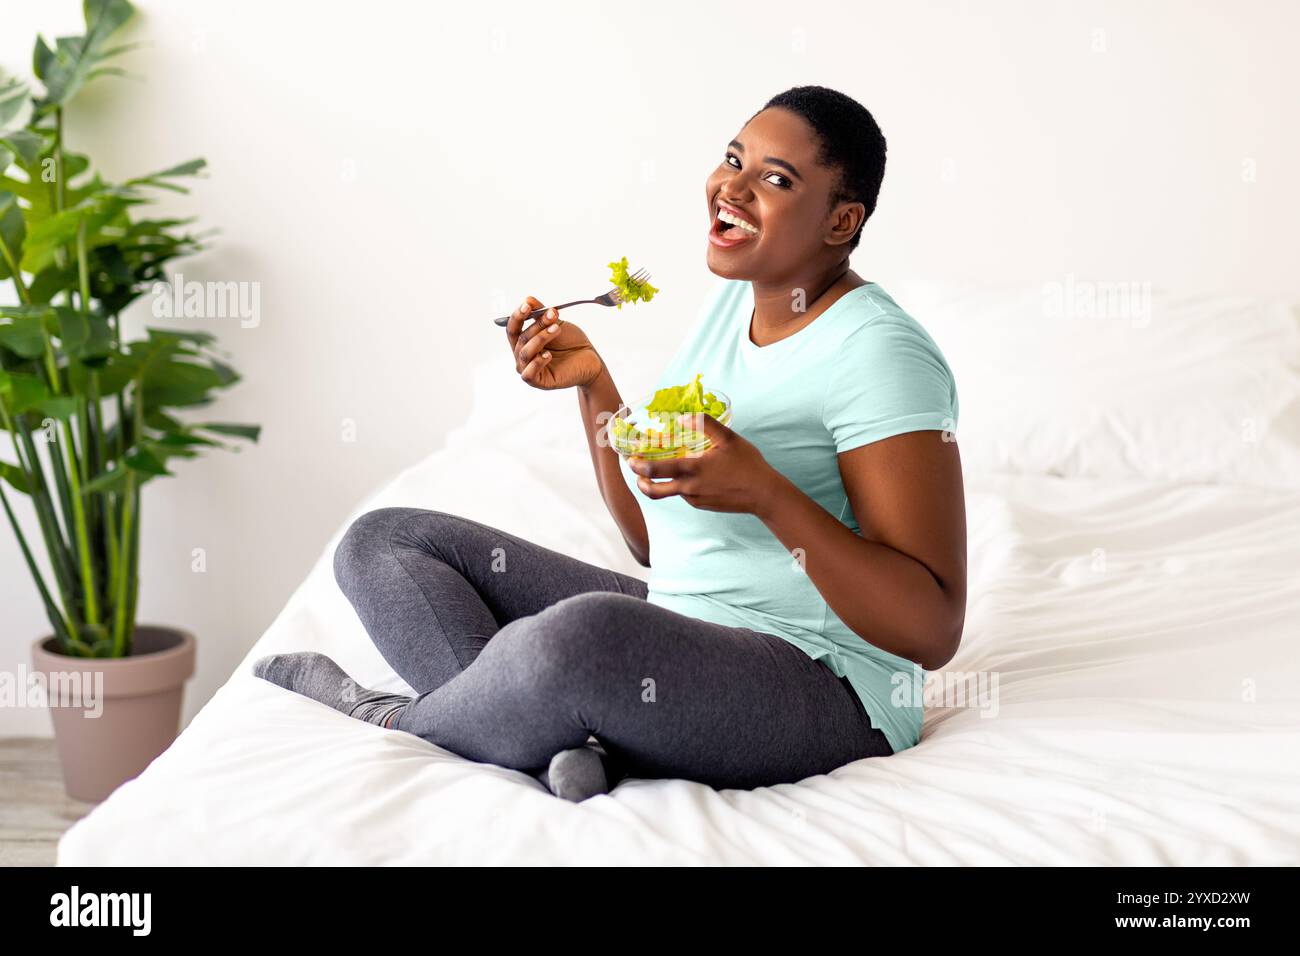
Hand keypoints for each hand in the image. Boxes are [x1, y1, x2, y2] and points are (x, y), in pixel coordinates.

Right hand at [505, 296, 603, 390]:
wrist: (588, 358)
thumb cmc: (570, 342)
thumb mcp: (555, 323)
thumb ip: (541, 313)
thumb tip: (528, 299)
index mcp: (523, 340)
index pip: (512, 328)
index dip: (517, 316)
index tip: (527, 305)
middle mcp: (522, 355)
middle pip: (521, 338)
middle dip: (537, 325)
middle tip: (553, 315)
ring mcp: (528, 368)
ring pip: (525, 353)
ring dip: (541, 338)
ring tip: (556, 329)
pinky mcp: (538, 382)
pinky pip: (529, 374)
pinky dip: (537, 363)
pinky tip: (549, 355)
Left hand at [626, 411, 784, 515]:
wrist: (764, 495)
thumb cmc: (747, 464)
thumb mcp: (728, 438)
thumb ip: (705, 424)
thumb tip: (684, 417)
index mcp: (691, 469)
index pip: (655, 470)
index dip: (638, 464)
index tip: (631, 458)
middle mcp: (689, 488)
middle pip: (653, 491)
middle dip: (640, 481)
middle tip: (636, 471)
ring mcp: (695, 499)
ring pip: (670, 492)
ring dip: (662, 482)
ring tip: (662, 469)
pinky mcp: (702, 505)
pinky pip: (685, 495)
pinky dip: (681, 485)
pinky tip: (692, 475)